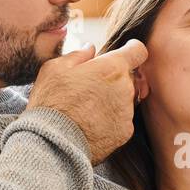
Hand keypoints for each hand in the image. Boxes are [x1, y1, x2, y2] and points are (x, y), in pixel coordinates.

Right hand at [26, 39, 147, 164]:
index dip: (131, 50)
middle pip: (129, 77)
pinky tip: (91, 123)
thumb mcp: (55, 68)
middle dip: (114, 78)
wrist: (53, 141)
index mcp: (112, 67)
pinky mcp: (125, 132)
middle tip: (91, 87)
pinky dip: (111, 120)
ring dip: (113, 100)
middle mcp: (126, 88)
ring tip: (87, 109)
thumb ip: (78, 55)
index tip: (124, 54)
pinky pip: (122, 120)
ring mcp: (127, 112)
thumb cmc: (51, 101)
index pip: (137, 51)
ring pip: (125, 99)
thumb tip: (90, 48)